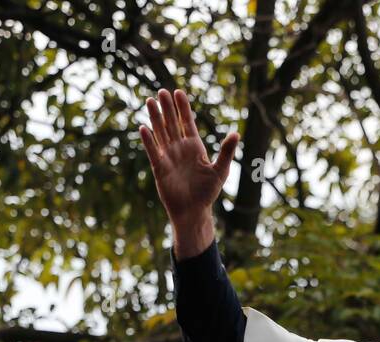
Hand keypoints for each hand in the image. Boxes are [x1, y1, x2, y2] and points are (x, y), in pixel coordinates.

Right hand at [138, 89, 238, 258]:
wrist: (193, 211)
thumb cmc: (207, 193)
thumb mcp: (220, 170)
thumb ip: (227, 151)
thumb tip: (236, 133)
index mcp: (195, 147)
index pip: (187, 122)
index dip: (183, 108)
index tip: (178, 92)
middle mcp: (180, 149)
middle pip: (172, 123)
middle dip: (167, 108)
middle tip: (162, 91)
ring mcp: (169, 157)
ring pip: (161, 133)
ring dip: (156, 118)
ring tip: (150, 101)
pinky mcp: (159, 168)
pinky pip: (153, 152)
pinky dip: (149, 141)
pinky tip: (144, 128)